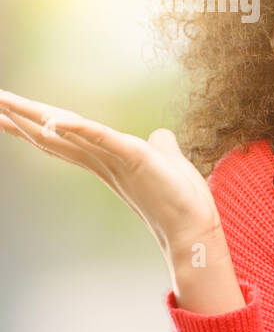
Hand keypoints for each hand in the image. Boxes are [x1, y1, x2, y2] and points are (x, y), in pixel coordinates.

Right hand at [0, 88, 244, 314]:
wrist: (195, 228)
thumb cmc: (181, 199)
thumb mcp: (167, 160)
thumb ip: (161, 145)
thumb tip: (161, 134)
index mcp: (105, 158)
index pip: (60, 136)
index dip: (30, 123)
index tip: (0, 110)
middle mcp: (101, 160)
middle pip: (50, 133)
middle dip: (17, 116)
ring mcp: (114, 160)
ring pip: (64, 133)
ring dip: (31, 116)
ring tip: (0, 102)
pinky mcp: (135, 157)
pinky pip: (101, 138)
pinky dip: (78, 128)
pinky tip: (54, 119)